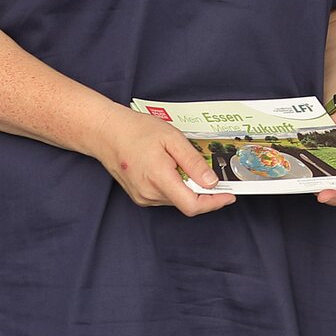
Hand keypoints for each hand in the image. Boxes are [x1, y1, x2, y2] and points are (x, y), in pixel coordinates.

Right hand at [89, 108, 233, 216]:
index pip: (192, 205)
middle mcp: (149, 194)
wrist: (106, 133)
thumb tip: (211, 182)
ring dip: (189, 187)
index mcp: (159, 179)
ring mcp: (143, 197)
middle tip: (214, 174)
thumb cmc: (136, 131)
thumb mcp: (172, 139)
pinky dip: (176, 186)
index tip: (229, 196)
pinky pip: (166, 196)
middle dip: (204, 191)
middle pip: (187, 203)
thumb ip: (193, 162)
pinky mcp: (139, 196)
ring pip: (177, 200)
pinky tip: (173, 168)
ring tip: (185, 164)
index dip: (214, 203)